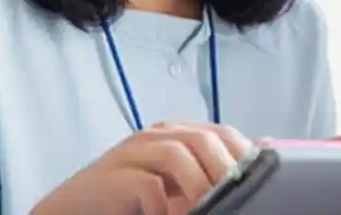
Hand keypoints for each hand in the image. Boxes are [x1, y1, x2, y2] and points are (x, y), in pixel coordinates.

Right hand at [30, 121, 252, 214]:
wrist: (76, 209)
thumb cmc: (130, 200)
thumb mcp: (177, 186)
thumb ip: (208, 173)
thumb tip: (264, 152)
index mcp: (176, 134)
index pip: (223, 133)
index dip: (246, 157)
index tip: (264, 184)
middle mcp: (156, 135)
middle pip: (204, 139)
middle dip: (226, 171)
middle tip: (237, 201)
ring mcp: (133, 151)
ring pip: (179, 155)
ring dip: (199, 188)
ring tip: (205, 211)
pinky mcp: (115, 174)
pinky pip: (149, 185)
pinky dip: (166, 206)